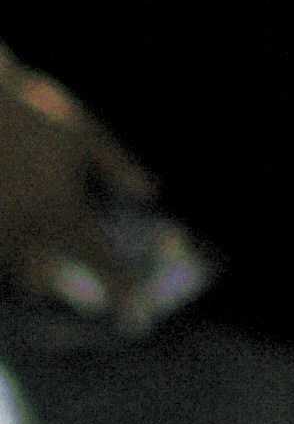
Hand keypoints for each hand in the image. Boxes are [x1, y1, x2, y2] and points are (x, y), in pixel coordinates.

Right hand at [0, 53, 152, 301]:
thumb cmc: (28, 107)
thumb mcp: (81, 130)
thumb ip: (115, 164)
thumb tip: (149, 192)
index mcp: (61, 210)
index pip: (100, 261)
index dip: (123, 290)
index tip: (137, 316)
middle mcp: (24, 228)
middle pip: (41, 282)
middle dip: (55, 285)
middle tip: (64, 280)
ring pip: (8, 268)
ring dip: (22, 266)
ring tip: (33, 242)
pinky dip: (4, 244)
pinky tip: (12, 218)